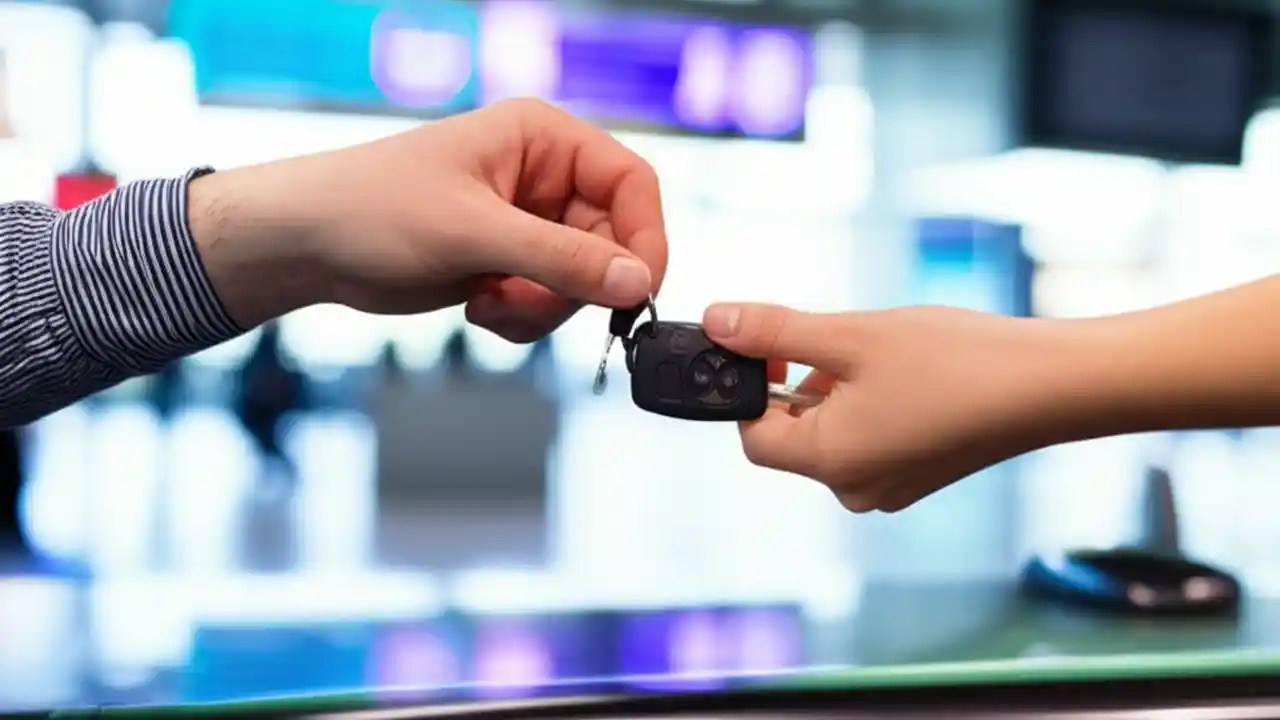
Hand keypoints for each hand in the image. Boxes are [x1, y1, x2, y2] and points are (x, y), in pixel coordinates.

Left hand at [189, 99, 667, 340]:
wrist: (307, 245)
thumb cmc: (372, 209)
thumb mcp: (474, 232)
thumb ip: (562, 258)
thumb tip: (635, 283)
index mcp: (544, 139)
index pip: (631, 184)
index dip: (643, 239)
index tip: (634, 291)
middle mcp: (544, 177)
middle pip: (611, 243)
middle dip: (574, 286)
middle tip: (529, 302)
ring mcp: (528, 223)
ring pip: (583, 282)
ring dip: (544, 306)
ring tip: (489, 301)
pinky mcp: (509, 262)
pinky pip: (551, 301)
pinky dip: (523, 316)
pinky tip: (478, 304)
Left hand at [702, 303, 1074, 512]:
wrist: (1052, 385)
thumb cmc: (956, 361)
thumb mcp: (852, 335)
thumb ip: (776, 332)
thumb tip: (717, 322)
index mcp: (830, 463)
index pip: (753, 436)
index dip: (750, 388)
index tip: (773, 347)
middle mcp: (854, 488)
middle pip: (792, 435)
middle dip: (800, 383)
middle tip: (839, 341)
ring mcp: (889, 487)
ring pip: (832, 433)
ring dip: (836, 389)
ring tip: (881, 352)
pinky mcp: (918, 475)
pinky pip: (868, 439)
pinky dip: (869, 404)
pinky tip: (906, 372)